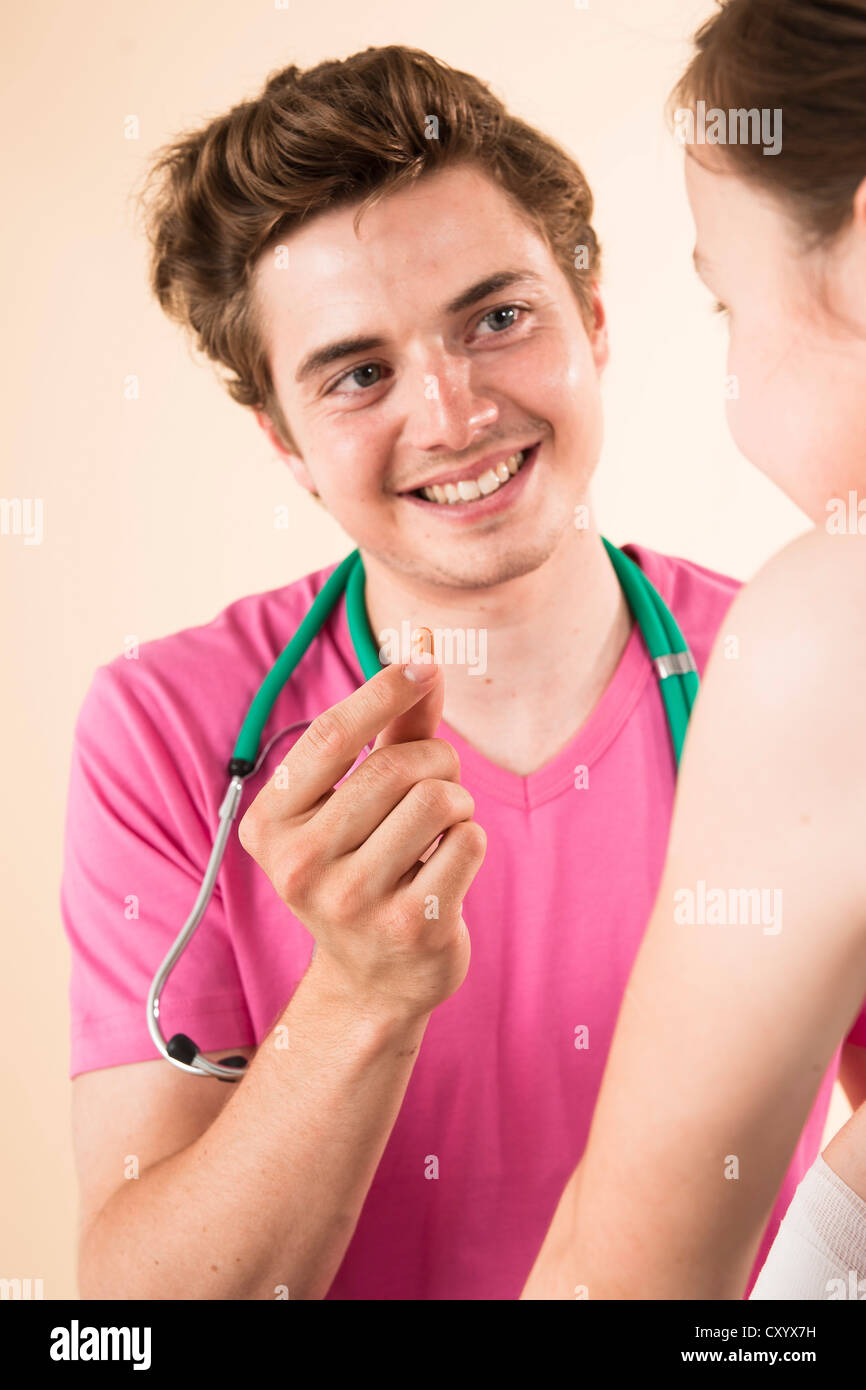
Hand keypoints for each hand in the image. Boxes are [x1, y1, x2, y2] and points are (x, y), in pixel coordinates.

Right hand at [238, 644, 486, 1022]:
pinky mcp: (409, 927)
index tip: (422, 666)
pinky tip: (449, 863)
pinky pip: (468, 841)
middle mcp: (300, 866)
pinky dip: (471, 838)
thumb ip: (391, 725)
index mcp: (270, 825)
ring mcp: (353, 902)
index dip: (383, 691)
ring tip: (440, 825)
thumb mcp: (360, 796)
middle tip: (438, 781)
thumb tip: (421, 651)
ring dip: (456, 800)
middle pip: (395, 768)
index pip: (331, 736)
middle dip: (435, 760)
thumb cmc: (366, 864)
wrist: (375, 978)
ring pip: (437, 800)